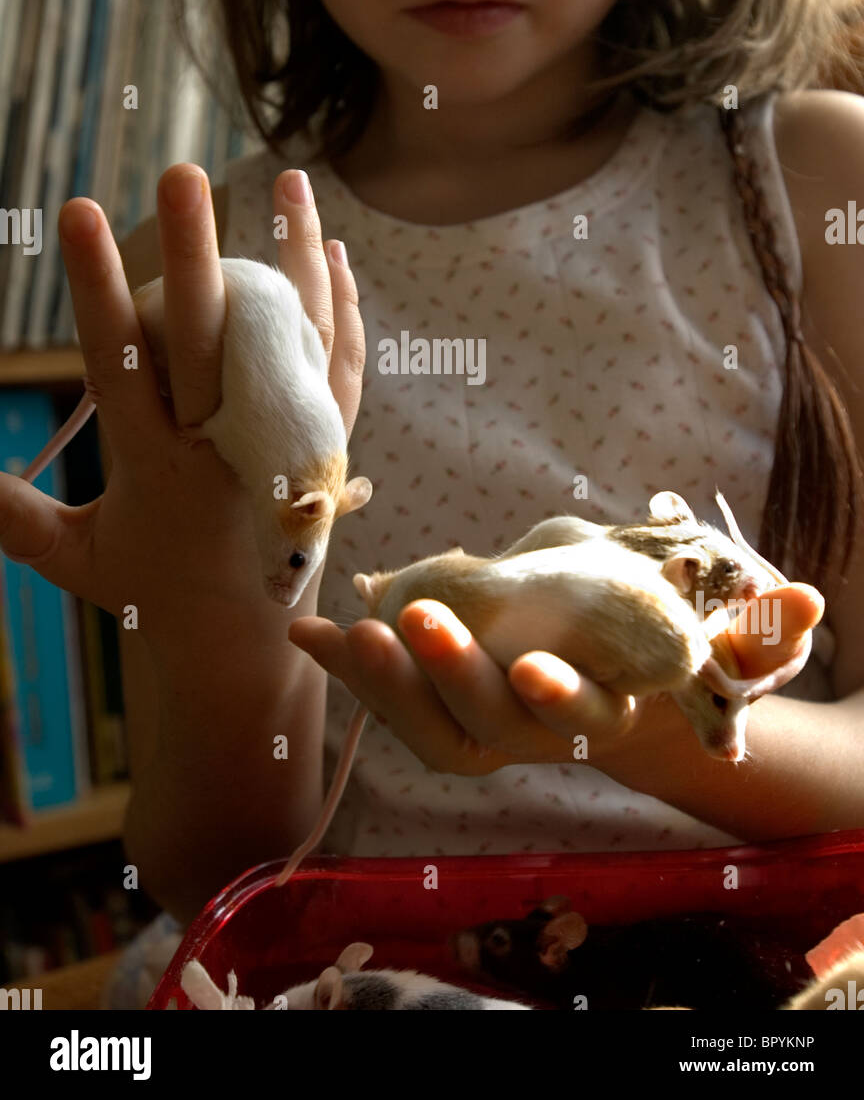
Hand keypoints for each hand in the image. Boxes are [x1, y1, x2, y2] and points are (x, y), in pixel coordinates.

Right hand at [0, 166, 365, 643]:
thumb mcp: (78, 558)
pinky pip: (343, 367)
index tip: (80, 212)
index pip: (118, 361)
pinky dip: (340, 309)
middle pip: (207, 335)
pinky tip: (333, 253)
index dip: (97, 289)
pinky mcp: (327, 442)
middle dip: (191, 252)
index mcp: (155, 464)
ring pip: (293, 335)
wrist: (248, 645)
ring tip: (291, 178)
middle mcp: (222, 444)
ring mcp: (282, 439)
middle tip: (182, 174)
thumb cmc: (152, 595)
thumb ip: (18, 517)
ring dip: (295, 253)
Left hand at [287, 584, 823, 773]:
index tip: (531, 665)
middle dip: (451, 675)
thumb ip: (751, 626)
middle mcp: (536, 734)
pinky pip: (385, 700)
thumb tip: (810, 601)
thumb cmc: (641, 634)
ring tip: (343, 629)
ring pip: (429, 726)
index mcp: (601, 710)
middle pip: (491, 725)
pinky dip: (344, 667)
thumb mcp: (697, 629)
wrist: (591, 662)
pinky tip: (300, 629)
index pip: (582, 717)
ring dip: (382, 681)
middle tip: (412, 619)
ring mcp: (479, 728)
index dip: (558, 696)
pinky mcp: (431, 712)